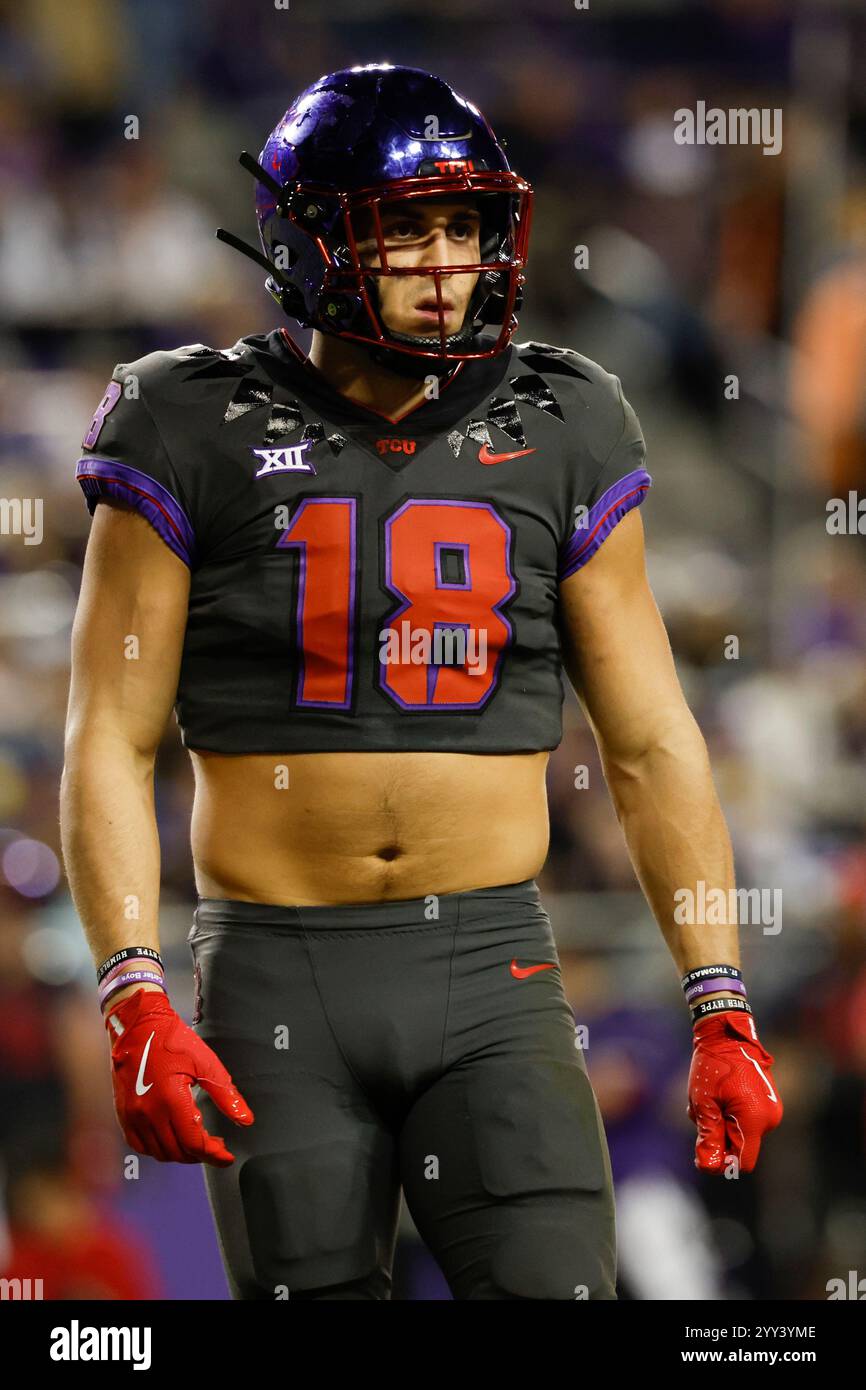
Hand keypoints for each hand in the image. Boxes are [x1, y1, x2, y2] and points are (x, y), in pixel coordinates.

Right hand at [104, 988, 253, 1164]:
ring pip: (159, 1152)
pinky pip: (140, 1145)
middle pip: (178, 1152)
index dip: (214, 1155)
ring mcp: (132, 1115)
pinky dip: (158, 1148)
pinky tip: (172, 1138)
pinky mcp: (123, 1114)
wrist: (137, 1026)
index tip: (226, 1157)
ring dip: (180, 1153)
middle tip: (215, 1146)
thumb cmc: (172, 1040)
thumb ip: (226, 1095)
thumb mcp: (206, 1063)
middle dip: (200, 1154)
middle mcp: (148, 1112)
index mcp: (171, 1099)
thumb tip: (245, 1120)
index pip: (194, 1142)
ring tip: (196, 1142)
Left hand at [687, 1010, 781, 1172]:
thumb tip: (708, 1167)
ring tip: (708, 1099)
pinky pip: (746, 1120)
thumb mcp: (704, 1103)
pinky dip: (729, 1114)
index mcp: (755, 1120)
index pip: (744, 1162)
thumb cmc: (714, 1066)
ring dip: (720, 1123)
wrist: (728, 1035)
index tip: (704, 1148)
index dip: (723, 1162)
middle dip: (718, 1136)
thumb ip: (708, 1137)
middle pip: (740, 1147)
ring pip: (740, 1133)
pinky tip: (718, 1095)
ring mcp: (771, 1110)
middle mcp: (769, 1118)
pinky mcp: (768, 1103)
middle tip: (701, 1112)